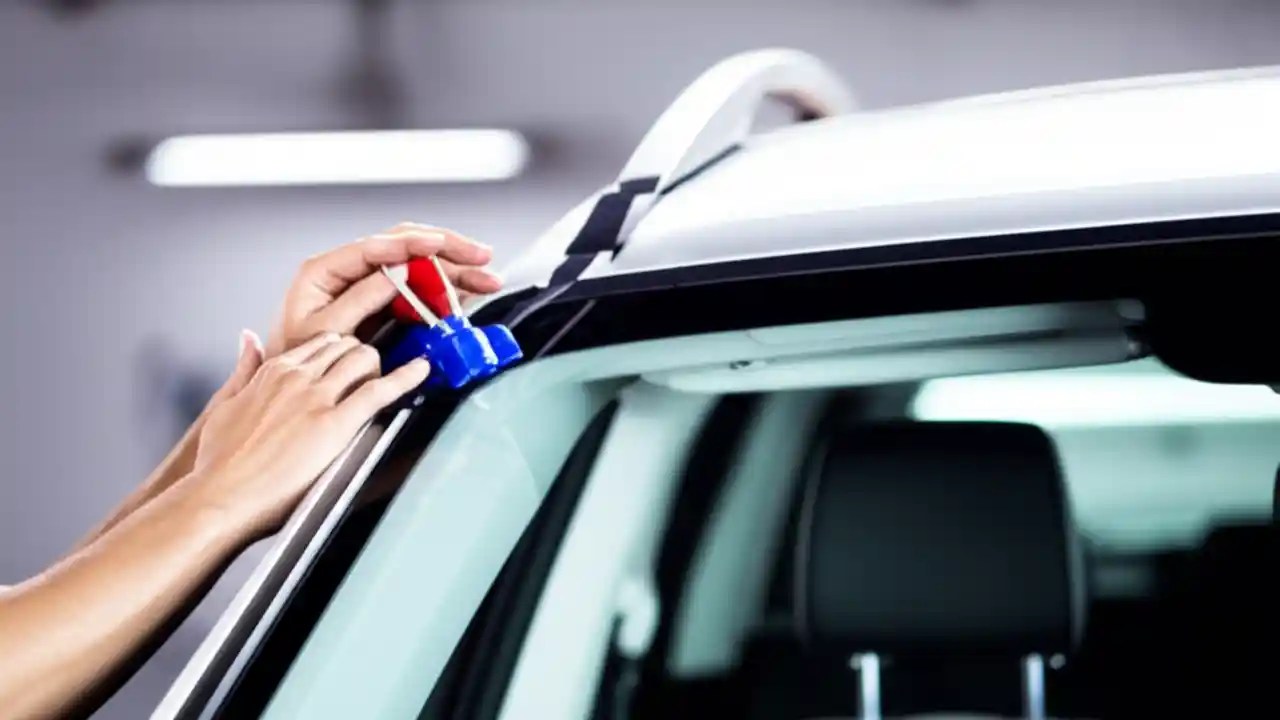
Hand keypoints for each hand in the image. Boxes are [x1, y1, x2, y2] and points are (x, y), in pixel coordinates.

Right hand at [190, 333, 429, 538]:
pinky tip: (422, 370)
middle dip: (363, 357)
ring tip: (389, 382)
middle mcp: (295, 376)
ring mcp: (316, 397)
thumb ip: (242, 369)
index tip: (352, 360)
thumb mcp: (225, 405)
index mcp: (272, 371)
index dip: (341, 350)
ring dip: (380, 367)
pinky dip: (406, 378)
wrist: (219, 498)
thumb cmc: (219, 463)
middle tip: (373, 377)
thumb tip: (247, 338)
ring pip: (363, 358)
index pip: (319, 342)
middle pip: (345, 344)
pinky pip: (379, 391)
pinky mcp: (333, 423)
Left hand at [266, 223, 501, 356]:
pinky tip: (471, 291)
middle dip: (447, 250)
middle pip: (405, 246)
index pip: (376, 246)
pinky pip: (421, 289)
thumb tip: (395, 274)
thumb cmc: (295, 358)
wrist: (290, 390)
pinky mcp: (385, 304)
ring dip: (456, 271)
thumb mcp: (323, 332)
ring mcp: (370, 286)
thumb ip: (358, 301)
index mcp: (326, 270)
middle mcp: (350, 271)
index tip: (440, 244)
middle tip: (480, 256)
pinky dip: (448, 290)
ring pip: (420, 266)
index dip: (412, 243)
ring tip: (487, 279)